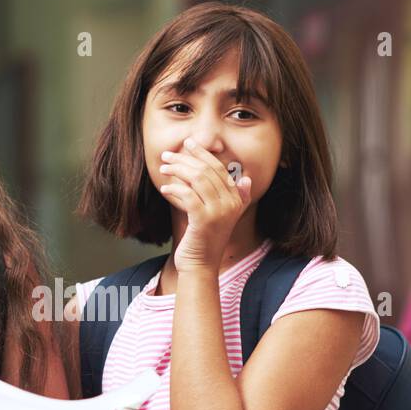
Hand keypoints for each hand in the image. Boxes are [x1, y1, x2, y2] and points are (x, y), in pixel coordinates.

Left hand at [157, 137, 252, 272]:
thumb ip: (233, 197)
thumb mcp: (221, 215)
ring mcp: (219, 212)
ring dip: (177, 170)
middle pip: (207, 170)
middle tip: (168, 155)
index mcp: (236, 199)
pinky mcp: (204, 220)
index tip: (187, 144)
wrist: (201, 265)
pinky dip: (175, 188)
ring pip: (197, 179)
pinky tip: (165, 188)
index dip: (203, 154)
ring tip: (164, 168)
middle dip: (185, 159)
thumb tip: (246, 179)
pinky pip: (188, 195)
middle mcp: (231, 203)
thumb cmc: (205, 239)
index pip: (219, 168)